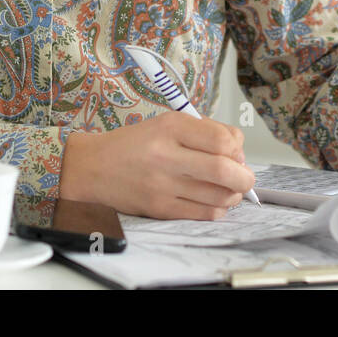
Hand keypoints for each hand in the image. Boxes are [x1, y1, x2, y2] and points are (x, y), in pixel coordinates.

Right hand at [59, 112, 256, 219]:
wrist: (92, 168)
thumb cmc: (134, 144)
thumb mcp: (166, 123)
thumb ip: (203, 131)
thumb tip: (238, 151)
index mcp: (170, 127)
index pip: (222, 139)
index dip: (238, 148)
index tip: (236, 152)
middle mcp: (167, 155)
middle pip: (225, 170)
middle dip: (245, 176)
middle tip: (244, 176)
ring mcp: (163, 185)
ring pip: (218, 196)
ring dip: (233, 194)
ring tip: (230, 189)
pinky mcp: (160, 209)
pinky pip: (202, 213)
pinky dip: (217, 209)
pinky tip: (214, 202)